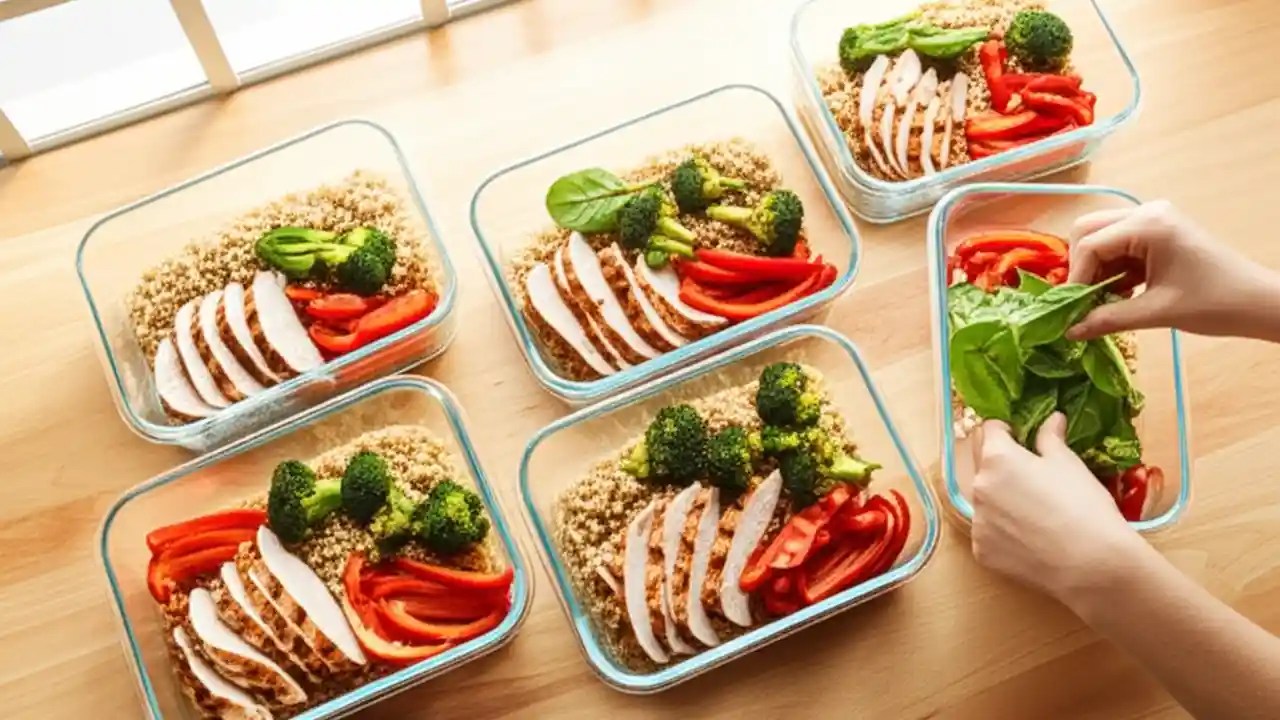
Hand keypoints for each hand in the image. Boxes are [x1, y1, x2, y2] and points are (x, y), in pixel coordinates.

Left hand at [970, 413, 1141, 601]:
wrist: (1091, 565)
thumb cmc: (1083, 506)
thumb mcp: (1069, 464)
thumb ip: (1050, 438)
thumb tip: (1051, 418)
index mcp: (997, 458)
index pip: (990, 430)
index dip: (1007, 431)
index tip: (1022, 438)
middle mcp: (978, 486)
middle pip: (984, 466)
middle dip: (1003, 466)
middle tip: (1034, 479)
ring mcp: (977, 521)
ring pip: (986, 501)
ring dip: (1002, 500)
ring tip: (1037, 514)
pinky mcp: (981, 550)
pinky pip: (988, 532)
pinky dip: (1003, 532)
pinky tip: (1031, 539)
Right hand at [1066, 200, 1279, 340]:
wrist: (1258, 302)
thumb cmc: (1215, 303)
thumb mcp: (1157, 312)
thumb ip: (1108, 319)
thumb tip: (1069, 331)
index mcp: (1148, 224)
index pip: (1090, 244)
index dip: (1076, 278)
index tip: (1071, 309)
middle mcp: (1146, 212)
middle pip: (1088, 230)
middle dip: (1080, 267)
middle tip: (1084, 300)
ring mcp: (1153, 219)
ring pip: (1100, 236)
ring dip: (1095, 268)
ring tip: (1103, 300)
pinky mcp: (1158, 232)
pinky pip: (1119, 244)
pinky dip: (1112, 268)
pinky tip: (1119, 293)